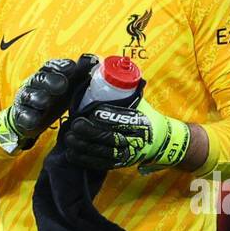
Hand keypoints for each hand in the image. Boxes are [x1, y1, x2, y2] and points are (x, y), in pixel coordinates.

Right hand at [0, 57, 92, 153]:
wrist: (34, 116)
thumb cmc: (55, 96)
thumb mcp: (69, 84)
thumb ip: (81, 72)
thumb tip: (94, 59)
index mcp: (48, 73)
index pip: (52, 66)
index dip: (61, 66)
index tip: (72, 68)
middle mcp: (35, 84)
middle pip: (40, 79)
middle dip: (50, 81)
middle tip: (62, 85)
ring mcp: (26, 99)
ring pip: (30, 96)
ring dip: (37, 98)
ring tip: (44, 102)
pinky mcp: (21, 115)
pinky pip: (22, 115)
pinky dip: (27, 118)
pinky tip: (33, 120)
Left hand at [62, 99, 190, 172]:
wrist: (160, 140)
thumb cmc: (145, 114)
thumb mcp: (139, 100)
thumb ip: (124, 88)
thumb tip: (99, 66)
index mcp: (140, 121)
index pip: (121, 119)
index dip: (105, 117)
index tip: (90, 112)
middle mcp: (135, 139)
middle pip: (110, 137)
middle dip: (90, 132)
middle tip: (75, 124)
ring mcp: (127, 153)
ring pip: (103, 153)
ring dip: (83, 146)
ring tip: (69, 138)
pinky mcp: (120, 164)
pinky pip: (101, 164)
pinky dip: (85, 160)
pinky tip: (71, 154)